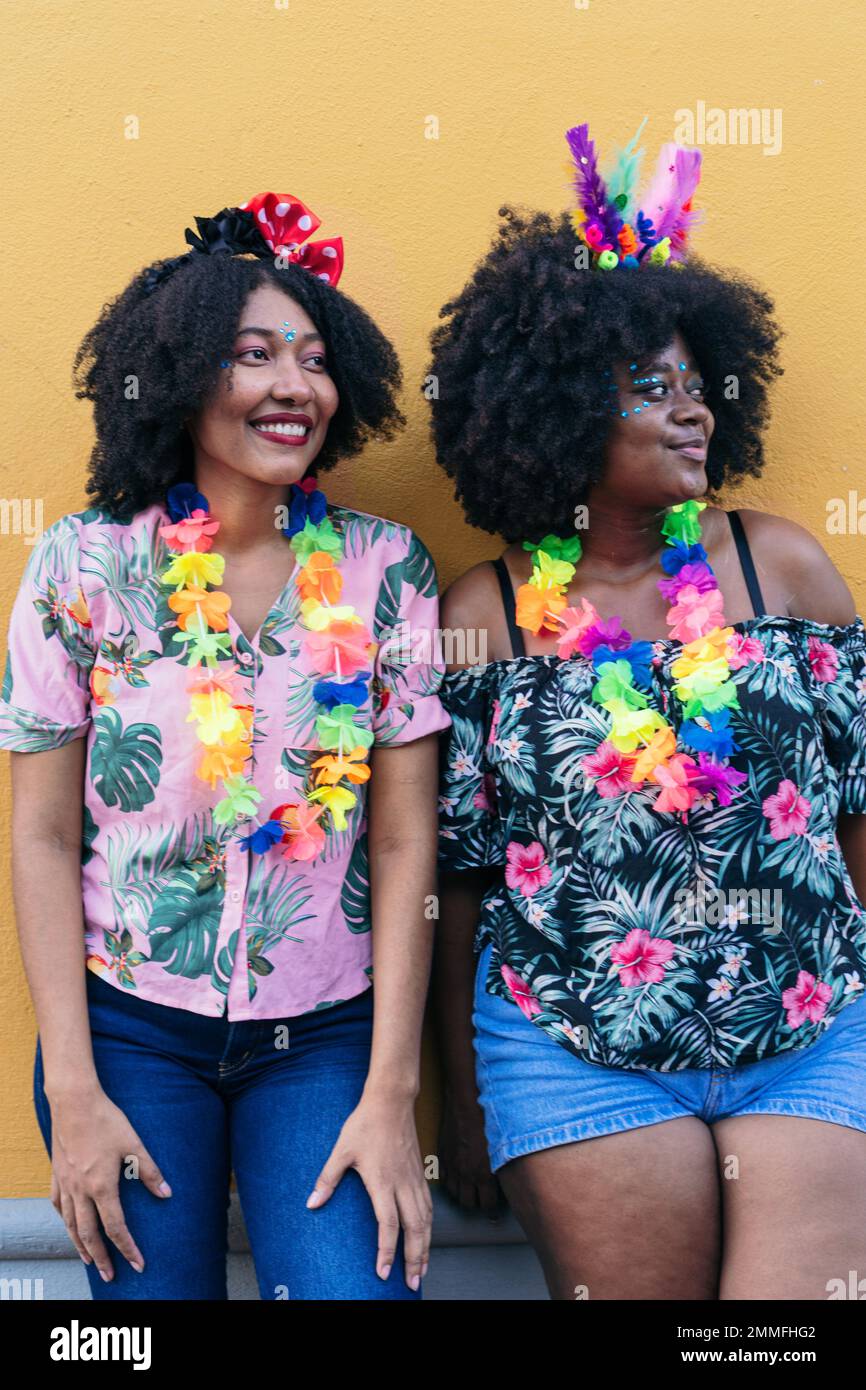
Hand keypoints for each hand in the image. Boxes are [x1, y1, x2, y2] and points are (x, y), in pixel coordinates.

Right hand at [47, 1084, 170, 1281]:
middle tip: (110, 1275)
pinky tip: (69, 1225)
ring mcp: (66, 1183)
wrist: (74, 1101)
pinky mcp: (57, 1174)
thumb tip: (167, 1193)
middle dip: (101, 1257)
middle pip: (89, 1234)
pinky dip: (65, 1220)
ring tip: (88, 1259)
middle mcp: (81, 1190)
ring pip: (71, 1224)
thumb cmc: (106, 1120)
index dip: (128, 1248)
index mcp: (102, 1186)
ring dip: (80, 1245)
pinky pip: (58, 1205)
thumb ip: (150, 1171)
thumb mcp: (134, 1144)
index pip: (116, 1227)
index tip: (138, 1264)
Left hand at [306, 1090, 431, 1289]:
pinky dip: (429, 1226)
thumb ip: (327, 1179)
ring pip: (425, 1220)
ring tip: (422, 1268)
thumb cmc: (365, 1124)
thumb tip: (311, 1203)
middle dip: (414, 1258)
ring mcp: (413, 1178)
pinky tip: (426, 1236)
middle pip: (414, 1229)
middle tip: (411, 1282)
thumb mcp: (341, 1150)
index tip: (383, 1272)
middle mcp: (402, 1183)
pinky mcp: (419, 1173)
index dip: (386, 1251)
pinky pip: (428, 1206)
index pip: (388, 1224)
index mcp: (383, 1181)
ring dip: (425, 1246)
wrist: (391, 1101)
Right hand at [439, 1088, 502, 1212]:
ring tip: (469, 1191)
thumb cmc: (488, 1120)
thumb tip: (509, 1179)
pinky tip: (456, 1178)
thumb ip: (502, 1166)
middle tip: (482, 1200)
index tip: (495, 1211)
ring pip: (454, 1193)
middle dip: (477, 1204)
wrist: (466, 1102)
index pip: (488, 1205)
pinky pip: (443, 1178)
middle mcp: (466, 1174)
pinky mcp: (442, 1155)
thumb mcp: (501, 1146)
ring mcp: (452, 1165)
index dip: (492, 1210)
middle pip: (469, 1203)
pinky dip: (449, 1181)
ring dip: (462, 1194)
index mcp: (483, 1174)